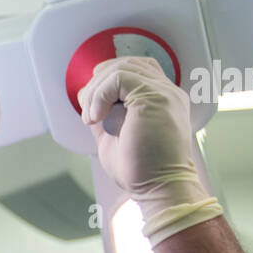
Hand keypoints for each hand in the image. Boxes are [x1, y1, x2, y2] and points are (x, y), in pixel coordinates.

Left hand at [77, 56, 221, 246]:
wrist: (158, 188)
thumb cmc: (141, 171)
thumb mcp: (113, 136)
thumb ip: (104, 115)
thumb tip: (86, 99)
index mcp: (162, 99)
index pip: (135, 69)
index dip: (107, 82)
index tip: (93, 112)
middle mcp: (167, 91)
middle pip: (126, 63)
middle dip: (98, 83)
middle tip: (89, 114)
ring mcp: (164, 92)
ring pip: (120, 68)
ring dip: (95, 91)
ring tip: (91, 118)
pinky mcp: (154, 97)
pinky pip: (118, 77)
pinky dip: (99, 95)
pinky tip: (96, 118)